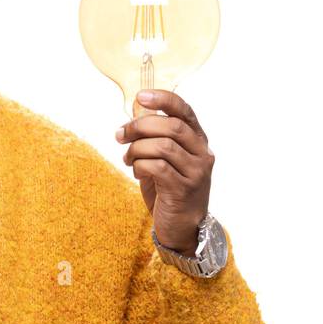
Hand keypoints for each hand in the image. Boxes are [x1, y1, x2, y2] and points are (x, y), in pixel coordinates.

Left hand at [114, 89, 213, 252]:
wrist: (181, 227)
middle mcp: (202, 153)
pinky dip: (140, 166)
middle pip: (171, 127)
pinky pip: (157, 167)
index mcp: (197, 140)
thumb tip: (136, 111)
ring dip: (137, 149)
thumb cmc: (169, 188)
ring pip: (163, 146)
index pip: (184, 111)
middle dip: (139, 127)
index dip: (163, 99)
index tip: (141, 96)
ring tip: (128, 158)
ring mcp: (196, 172)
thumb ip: (155, 136)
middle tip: (120, 135)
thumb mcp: (164, 158)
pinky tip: (137, 172)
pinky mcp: (183, 189)